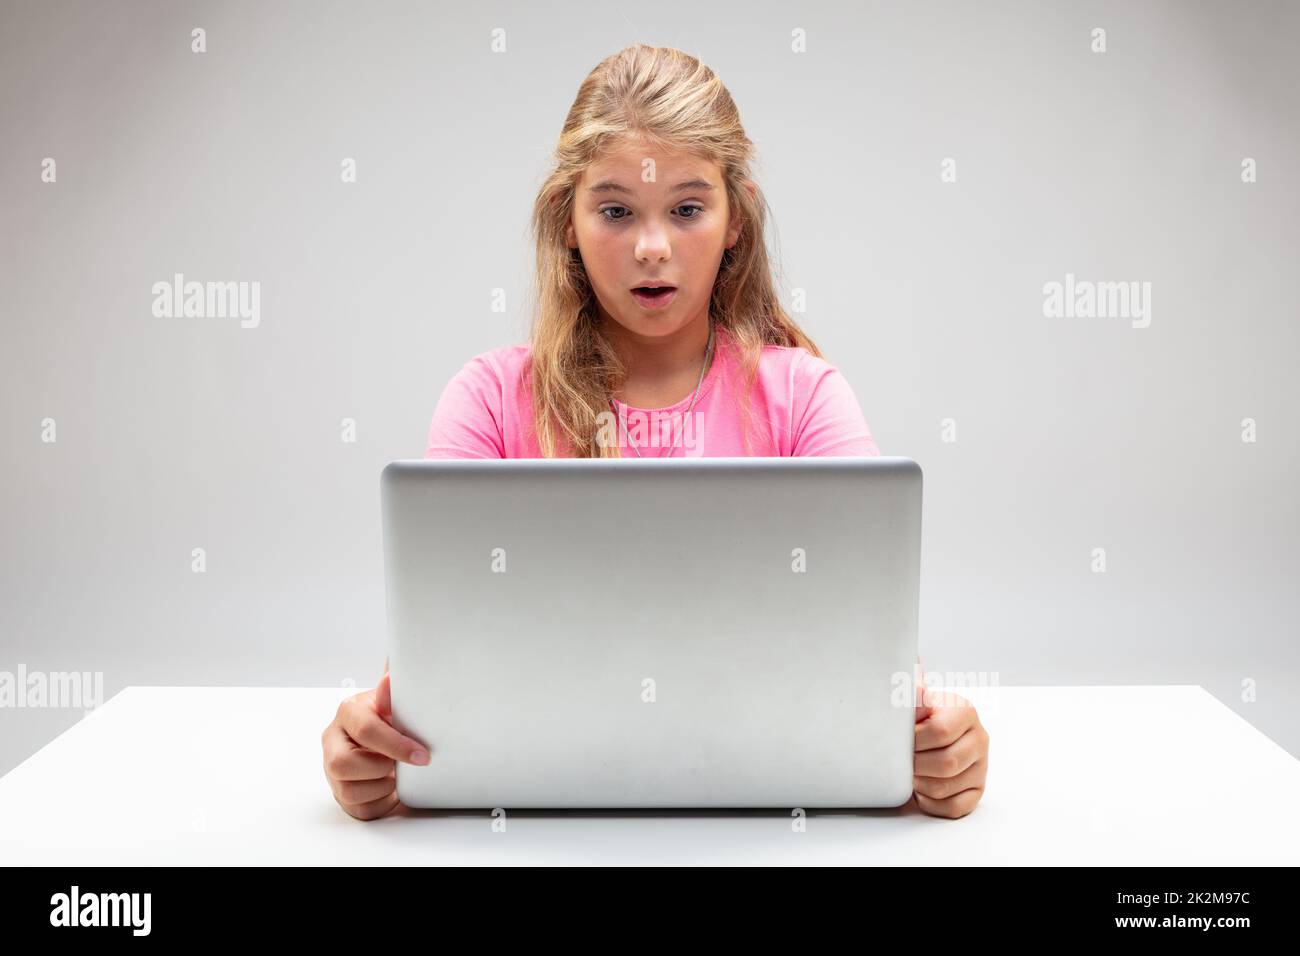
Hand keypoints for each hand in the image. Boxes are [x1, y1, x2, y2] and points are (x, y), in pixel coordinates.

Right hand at [321, 671, 429, 819]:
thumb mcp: (394, 701)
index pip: (366, 730)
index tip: (422, 755)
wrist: (386, 734)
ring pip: (349, 791)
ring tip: (397, 775)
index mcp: (348, 711)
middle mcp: (333, 740)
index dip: (397, 745)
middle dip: (380, 768)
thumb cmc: (392, 716)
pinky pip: (358, 809)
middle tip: (401, 765)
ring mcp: (332, 769)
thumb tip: (389, 679)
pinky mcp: (341, 793)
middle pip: (343, 764)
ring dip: (381, 786)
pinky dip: (381, 802)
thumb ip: (391, 694)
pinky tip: (391, 787)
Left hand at [912, 680, 988, 818]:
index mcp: (965, 711)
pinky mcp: (977, 789)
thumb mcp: (917, 700)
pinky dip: (931, 803)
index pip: (940, 731)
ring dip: (919, 784)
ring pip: (946, 788)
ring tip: (908, 772)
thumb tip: (913, 688)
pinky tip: (920, 789)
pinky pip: (954, 807)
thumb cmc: (921, 715)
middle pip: (946, 763)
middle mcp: (979, 739)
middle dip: (915, 765)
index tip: (897, 741)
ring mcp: (981, 766)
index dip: (914, 740)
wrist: (932, 728)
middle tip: (899, 760)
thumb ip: (913, 694)